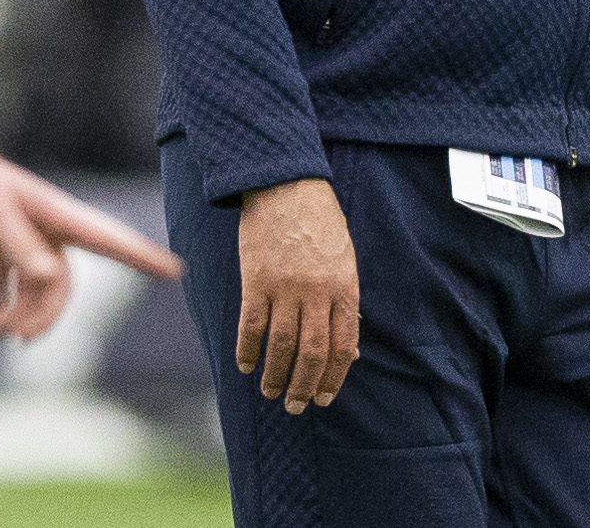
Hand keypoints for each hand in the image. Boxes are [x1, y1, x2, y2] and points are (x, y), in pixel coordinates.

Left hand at [0, 134, 181, 340]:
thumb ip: (18, 242)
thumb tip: (49, 279)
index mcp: (53, 216)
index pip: (107, 239)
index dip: (142, 256)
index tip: (177, 271)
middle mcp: (41, 233)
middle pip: (60, 286)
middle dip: (43, 315)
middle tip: (19, 336)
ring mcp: (15, 246)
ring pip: (30, 296)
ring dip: (12, 317)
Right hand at [237, 176, 360, 413]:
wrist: (285, 183)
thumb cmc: (318, 219)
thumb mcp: (344, 257)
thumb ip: (343, 298)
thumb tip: (345, 344)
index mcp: (344, 288)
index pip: (342, 346)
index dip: (333, 377)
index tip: (324, 396)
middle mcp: (317, 292)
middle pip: (312, 353)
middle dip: (305, 386)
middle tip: (297, 406)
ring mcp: (285, 287)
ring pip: (282, 345)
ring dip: (276, 375)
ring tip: (270, 392)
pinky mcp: (255, 279)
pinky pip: (252, 324)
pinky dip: (248, 348)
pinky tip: (245, 364)